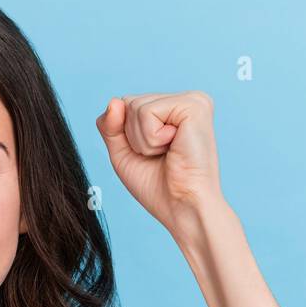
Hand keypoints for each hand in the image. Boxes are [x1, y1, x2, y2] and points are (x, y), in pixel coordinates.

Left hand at [95, 90, 224, 244]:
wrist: (183, 207)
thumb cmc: (158, 187)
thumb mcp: (123, 153)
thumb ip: (110, 126)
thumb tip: (114, 101)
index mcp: (172, 109)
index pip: (125, 105)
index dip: (126, 136)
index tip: (152, 154)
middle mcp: (185, 100)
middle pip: (128, 103)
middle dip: (133, 137)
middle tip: (162, 156)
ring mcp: (193, 99)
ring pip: (135, 107)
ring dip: (143, 140)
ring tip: (169, 153)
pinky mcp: (195, 105)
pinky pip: (147, 112)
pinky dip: (151, 138)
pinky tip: (174, 147)